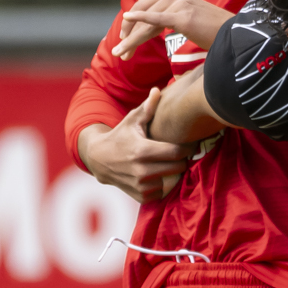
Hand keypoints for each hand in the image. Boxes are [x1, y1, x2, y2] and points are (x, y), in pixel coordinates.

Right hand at [78, 87, 195, 200]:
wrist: (99, 159)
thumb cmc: (120, 136)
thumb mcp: (132, 120)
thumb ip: (148, 108)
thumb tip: (158, 91)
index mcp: (142, 150)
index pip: (178, 152)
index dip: (187, 147)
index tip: (188, 143)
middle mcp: (142, 171)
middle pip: (179, 167)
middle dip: (181, 160)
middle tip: (178, 153)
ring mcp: (141, 186)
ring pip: (172, 180)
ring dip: (172, 173)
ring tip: (166, 163)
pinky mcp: (141, 197)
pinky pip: (163, 192)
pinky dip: (163, 184)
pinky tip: (157, 174)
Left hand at [114, 0, 234, 60]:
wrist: (232, 33)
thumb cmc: (210, 26)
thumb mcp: (182, 13)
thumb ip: (161, 7)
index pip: (144, 6)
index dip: (131, 23)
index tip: (124, 40)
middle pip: (141, 13)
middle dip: (129, 34)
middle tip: (119, 52)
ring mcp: (178, 3)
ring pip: (147, 23)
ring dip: (132, 40)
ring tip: (121, 54)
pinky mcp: (183, 16)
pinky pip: (157, 20)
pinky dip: (140, 20)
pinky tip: (126, 20)